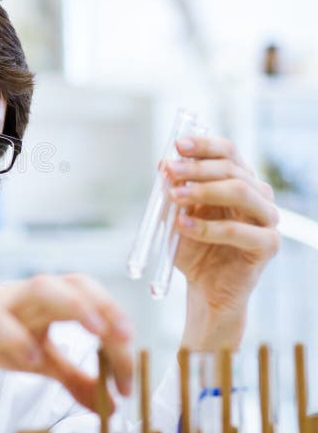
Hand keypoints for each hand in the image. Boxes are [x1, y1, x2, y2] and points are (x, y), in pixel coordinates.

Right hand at [0, 273, 133, 411]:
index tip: (128, 373)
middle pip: (72, 282)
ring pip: (40, 288)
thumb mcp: (37, 358)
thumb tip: (112, 403)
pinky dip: (18, 338)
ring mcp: (2, 305)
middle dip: (104, 305)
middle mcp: (28, 297)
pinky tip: (33, 359)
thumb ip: (74, 376)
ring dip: (74, 305)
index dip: (116, 326)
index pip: (90, 300)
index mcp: (47, 303)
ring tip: (97, 331)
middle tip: (125, 338)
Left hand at [164, 135, 279, 348]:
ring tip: (174, 196)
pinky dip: (208, 227)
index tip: (178, 145)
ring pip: (241, 192)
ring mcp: (267, 219)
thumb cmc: (193, 246)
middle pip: (232, 169)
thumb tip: (163, 164)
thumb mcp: (176, 213)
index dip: (204, 145)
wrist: (204, 287)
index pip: (228, 152)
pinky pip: (239, 231)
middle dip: (196, 168)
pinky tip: (183, 225)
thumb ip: (174, 190)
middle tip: (169, 171)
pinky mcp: (268, 245)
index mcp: (239, 180)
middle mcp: (258, 195)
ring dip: (203, 190)